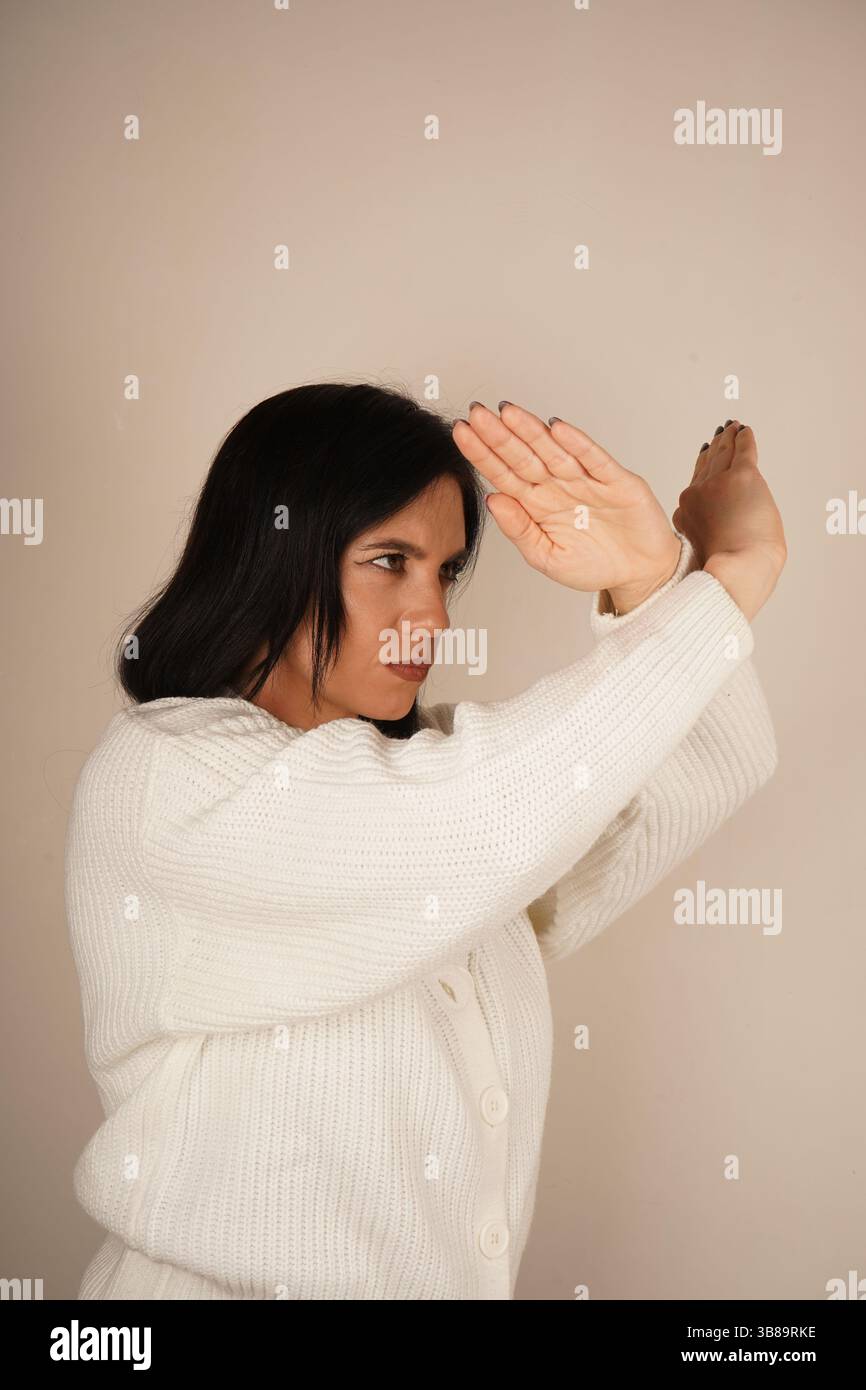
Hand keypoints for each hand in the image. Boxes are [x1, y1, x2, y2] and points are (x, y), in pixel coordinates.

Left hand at [452, 401, 681, 600]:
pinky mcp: (616, 481)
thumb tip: (493, 501)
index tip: (461, 433)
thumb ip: (519, 531)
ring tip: (508, 412)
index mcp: (537, 504)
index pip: (503, 473)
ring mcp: (586, 481)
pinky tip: (557, 427)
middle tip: (476, 412)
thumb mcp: (547, 558)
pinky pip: (594, 459)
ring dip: (531, 431)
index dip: (482, 453)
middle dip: (499, 435)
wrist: (640, 574)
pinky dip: (577, 443)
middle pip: (523, 456)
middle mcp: (558, 486)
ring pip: (554, 451)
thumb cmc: (594, 565)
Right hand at [673, 421, 786, 620]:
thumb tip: (720, 542)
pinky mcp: (741, 477)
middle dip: (712, 450)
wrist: (738, 572)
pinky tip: (744, 430)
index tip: (702, 458)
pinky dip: (743, 438)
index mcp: (687, 517)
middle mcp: (696, 496)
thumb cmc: (729, 576)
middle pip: (706, 466)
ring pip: (722, 454)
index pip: (695, 486)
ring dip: (727, 440)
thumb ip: (707, 542)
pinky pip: (742, 450)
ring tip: (730, 429)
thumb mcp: (705, 558)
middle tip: (716, 437)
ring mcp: (718, 485)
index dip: (700, 470)